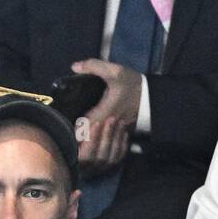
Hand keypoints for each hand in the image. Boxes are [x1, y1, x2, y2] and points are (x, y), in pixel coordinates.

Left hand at [70, 59, 138, 175]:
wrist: (155, 95)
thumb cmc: (133, 84)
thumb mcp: (115, 70)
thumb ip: (94, 66)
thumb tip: (74, 66)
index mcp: (104, 112)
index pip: (83, 129)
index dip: (73, 134)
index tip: (62, 134)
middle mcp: (109, 126)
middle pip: (90, 143)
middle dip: (78, 147)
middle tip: (65, 146)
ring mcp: (116, 133)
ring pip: (101, 150)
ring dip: (89, 152)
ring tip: (76, 152)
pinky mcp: (122, 135)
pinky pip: (111, 150)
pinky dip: (101, 151)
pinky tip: (92, 151)